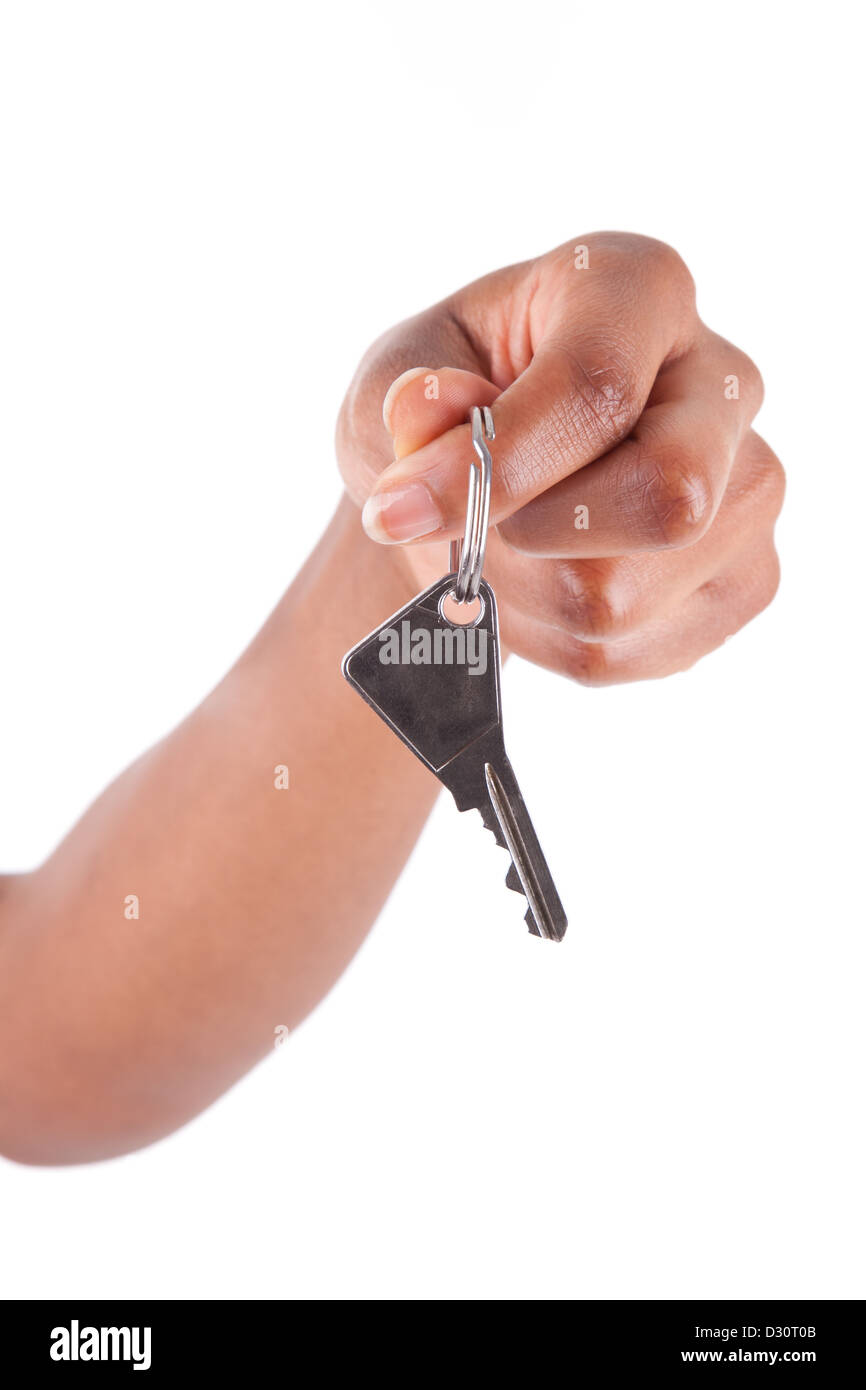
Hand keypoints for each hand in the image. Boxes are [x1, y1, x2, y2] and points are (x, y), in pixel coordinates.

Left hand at [337, 232, 783, 683]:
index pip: (598, 384)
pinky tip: (533, 588)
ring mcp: (748, 489)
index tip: (396, 511)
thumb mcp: (391, 381)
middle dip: (531, 539)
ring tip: (493, 554)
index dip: (496, 464)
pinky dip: (548, 640)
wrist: (485, 487)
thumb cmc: (444, 413)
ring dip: (520, 596)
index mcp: (637, 290)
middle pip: (668, 498)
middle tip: (468, 531)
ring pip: (627, 596)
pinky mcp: (743, 580)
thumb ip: (400, 396)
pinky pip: (626, 653)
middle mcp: (722, 382)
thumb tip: (423, 415)